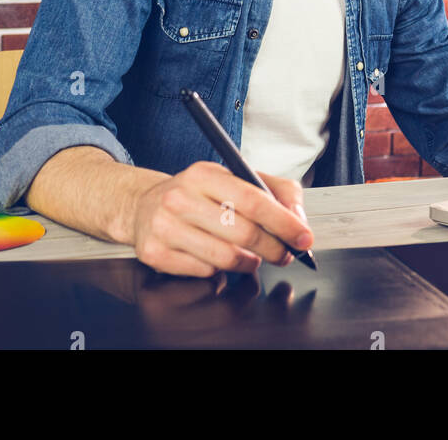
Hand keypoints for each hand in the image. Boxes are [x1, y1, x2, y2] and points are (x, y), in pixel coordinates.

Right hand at [128, 161, 313, 277]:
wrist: (143, 206)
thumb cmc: (198, 195)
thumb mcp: (232, 179)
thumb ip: (274, 191)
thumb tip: (298, 217)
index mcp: (203, 174)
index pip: (253, 199)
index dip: (284, 222)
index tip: (303, 237)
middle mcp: (180, 198)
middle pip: (242, 232)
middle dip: (273, 248)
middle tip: (284, 254)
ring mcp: (164, 226)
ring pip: (224, 258)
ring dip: (248, 263)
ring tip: (252, 258)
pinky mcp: (155, 253)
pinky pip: (204, 272)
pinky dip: (219, 271)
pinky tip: (216, 258)